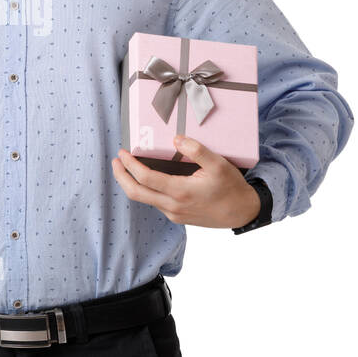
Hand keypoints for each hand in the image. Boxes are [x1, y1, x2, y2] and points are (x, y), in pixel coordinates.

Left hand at [111, 135, 260, 228]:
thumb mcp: (218, 164)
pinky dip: (146, 190)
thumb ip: (196, 150)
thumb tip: (176, 139)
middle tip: (116, 161)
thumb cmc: (231, 188)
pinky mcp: (177, 217)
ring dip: (132, 183)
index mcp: (181, 192)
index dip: (130, 165)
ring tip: (127, 167)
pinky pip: (155, 203)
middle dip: (121, 177)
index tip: (122, 152)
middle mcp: (173, 206)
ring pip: (144, 199)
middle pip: (136, 193)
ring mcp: (174, 214)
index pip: (145, 179)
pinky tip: (148, 179)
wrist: (242, 212)